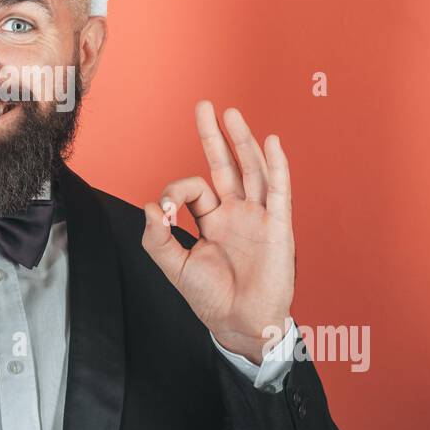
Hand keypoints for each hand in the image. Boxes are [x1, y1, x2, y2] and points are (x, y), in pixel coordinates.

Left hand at [141, 100, 294, 363]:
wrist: (240, 324)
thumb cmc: (211, 298)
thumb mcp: (176, 267)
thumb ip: (158, 238)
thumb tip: (150, 206)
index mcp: (212, 220)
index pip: (194, 189)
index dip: (176, 192)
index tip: (165, 211)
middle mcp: (236, 213)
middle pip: (225, 165)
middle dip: (214, 136)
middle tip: (205, 105)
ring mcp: (258, 217)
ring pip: (251, 170)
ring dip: (243, 141)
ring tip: (231, 114)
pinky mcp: (277, 227)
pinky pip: (279, 192)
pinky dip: (276, 166)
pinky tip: (271, 142)